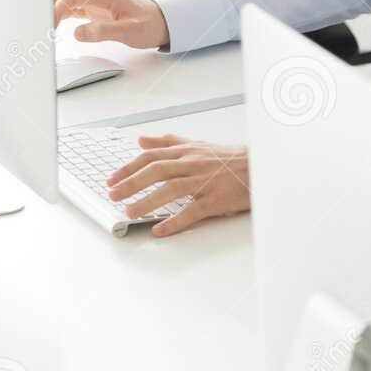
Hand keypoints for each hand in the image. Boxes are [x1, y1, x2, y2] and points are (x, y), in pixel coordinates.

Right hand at [53, 0, 168, 48]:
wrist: (163, 22)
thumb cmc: (150, 24)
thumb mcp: (129, 32)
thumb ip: (102, 31)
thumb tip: (78, 33)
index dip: (55, 8)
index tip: (47, 25)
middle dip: (49, 4)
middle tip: (42, 25)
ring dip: (54, 9)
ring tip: (46, 26)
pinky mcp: (95, 7)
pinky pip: (73, 5)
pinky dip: (62, 13)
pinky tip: (56, 24)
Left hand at [105, 134, 249, 236]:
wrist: (259, 168)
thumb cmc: (228, 160)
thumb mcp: (197, 145)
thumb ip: (168, 143)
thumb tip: (142, 140)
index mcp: (187, 151)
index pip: (151, 156)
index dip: (128, 167)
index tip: (111, 179)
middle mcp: (194, 163)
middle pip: (157, 170)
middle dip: (131, 182)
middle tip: (113, 194)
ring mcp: (205, 181)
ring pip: (172, 189)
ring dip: (148, 201)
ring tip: (130, 212)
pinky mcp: (217, 199)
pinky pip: (193, 211)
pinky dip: (175, 222)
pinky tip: (160, 230)